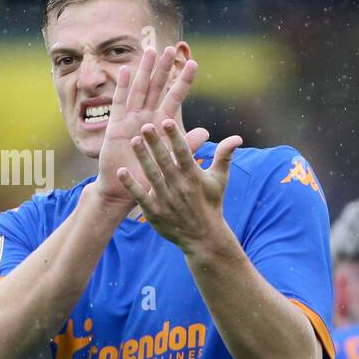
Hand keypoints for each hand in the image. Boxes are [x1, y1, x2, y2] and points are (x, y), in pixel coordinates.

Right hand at [95, 47, 208, 207]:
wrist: (126, 191)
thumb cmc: (150, 178)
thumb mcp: (172, 161)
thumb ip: (186, 145)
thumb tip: (207, 133)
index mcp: (162, 124)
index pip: (175, 97)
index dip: (183, 80)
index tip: (193, 63)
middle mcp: (147, 117)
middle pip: (157, 87)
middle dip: (163, 68)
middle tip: (170, 48)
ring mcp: (130, 120)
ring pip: (140, 89)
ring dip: (145, 70)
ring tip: (150, 51)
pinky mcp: (116, 126)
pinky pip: (120, 102)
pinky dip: (124, 86)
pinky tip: (128, 70)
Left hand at [116, 120, 242, 254]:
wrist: (203, 237)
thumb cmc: (211, 203)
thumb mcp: (220, 180)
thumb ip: (224, 156)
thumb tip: (237, 137)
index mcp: (194, 177)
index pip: (184, 154)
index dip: (176, 138)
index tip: (167, 121)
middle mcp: (180, 187)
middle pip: (166, 162)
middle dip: (156, 144)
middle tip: (145, 126)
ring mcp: (166, 201)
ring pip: (152, 176)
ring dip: (142, 159)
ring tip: (134, 142)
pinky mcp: (155, 213)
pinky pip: (141, 197)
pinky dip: (131, 185)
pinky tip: (121, 172)